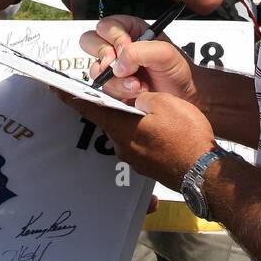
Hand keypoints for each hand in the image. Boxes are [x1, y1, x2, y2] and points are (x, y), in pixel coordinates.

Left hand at [59, 91, 214, 189]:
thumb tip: (136, 99)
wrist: (205, 173)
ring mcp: (134, 159)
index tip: (55, 87)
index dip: (71, 95)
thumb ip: (143, 96)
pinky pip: (140, 144)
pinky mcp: (147, 166)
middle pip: (109, 119)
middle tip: (126, 92)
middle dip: (114, 105)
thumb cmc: (186, 136)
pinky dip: (144, 134)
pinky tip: (162, 130)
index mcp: (121, 127)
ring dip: (133, 120)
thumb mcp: (165, 102)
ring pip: (126, 131)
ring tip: (153, 112)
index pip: (89, 107)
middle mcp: (122, 145)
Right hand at [80, 14, 196, 103]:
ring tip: (138, 84)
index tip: (126, 50)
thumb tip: (118, 64)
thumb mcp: (165, 53)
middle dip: (106, 56)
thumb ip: (139, 51)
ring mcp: (114, 67)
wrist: (184, 96)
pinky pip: (103, 87)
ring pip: (96, 68)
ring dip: (117, 79)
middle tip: (123, 67)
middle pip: (90, 41)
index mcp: (131, 29)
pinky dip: (119, 91)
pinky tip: (136, 91)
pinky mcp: (113, 85)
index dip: (114, 38)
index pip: (107, 26)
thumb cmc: (178, 70)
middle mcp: (118, 46)